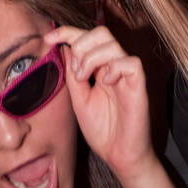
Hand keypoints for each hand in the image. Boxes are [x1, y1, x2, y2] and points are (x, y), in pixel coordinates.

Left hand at [48, 25, 153, 181]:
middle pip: (101, 32)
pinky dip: (114, 67)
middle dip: (81, 44)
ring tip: (84, 78)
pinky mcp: (139, 85)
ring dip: (91, 57)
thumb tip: (64, 48)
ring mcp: (127, 74)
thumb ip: (72, 74)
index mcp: (99, 67)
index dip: (67, 32)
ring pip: (113, 44)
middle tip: (74, 70)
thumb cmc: (102, 129)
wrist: (119, 156)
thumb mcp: (78, 99)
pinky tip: (106, 82)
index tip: (49, 39)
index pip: (86, 38)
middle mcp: (114, 66)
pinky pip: (131, 63)